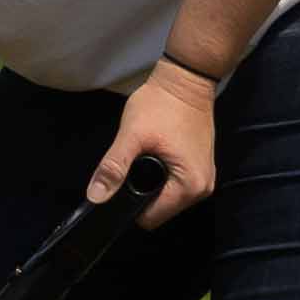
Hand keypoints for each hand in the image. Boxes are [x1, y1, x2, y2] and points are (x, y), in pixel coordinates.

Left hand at [95, 60, 218, 227]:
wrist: (185, 80)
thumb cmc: (161, 105)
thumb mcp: (132, 135)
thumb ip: (113, 167)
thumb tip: (96, 196)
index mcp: (189, 187)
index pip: (151, 218)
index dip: (128, 208)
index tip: (114, 189)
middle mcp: (201, 189)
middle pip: (159, 209)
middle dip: (139, 194)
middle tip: (126, 167)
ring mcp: (203, 178)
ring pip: (165, 197)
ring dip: (149, 184)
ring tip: (138, 159)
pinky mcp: (198, 167)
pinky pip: (173, 184)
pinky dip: (159, 176)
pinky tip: (150, 158)